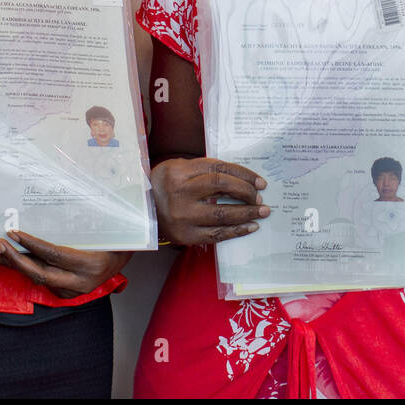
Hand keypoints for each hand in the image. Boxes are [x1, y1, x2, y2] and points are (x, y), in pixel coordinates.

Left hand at [0, 230, 130, 298]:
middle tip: (0, 244)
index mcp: (90, 264)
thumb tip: (47, 213)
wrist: (125, 259)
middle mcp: (81, 281)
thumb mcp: (100, 230)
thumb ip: (77, 228)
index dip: (32, 244)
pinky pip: (44, 282)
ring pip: (39, 279)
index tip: (15, 233)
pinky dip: (30, 270)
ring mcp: (75, 291)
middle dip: (17, 259)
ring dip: (19, 265)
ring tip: (2, 250)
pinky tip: (16, 259)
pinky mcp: (68, 294)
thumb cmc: (114, 240)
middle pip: (41, 273)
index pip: (54, 254)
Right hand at [152, 157, 267, 244]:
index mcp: (180, 172)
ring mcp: (183, 216)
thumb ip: (206, 170)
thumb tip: (243, 178)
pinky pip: (217, 234)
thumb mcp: (180, 169)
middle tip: (261, 198)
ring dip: (247, 213)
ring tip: (262, 212)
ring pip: (222, 214)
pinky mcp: (185, 236)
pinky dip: (237, 231)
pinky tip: (250, 227)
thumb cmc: (167, 186)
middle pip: (222, 187)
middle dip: (247, 192)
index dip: (243, 175)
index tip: (259, 182)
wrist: (141, 211)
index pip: (219, 169)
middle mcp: (180, 193)